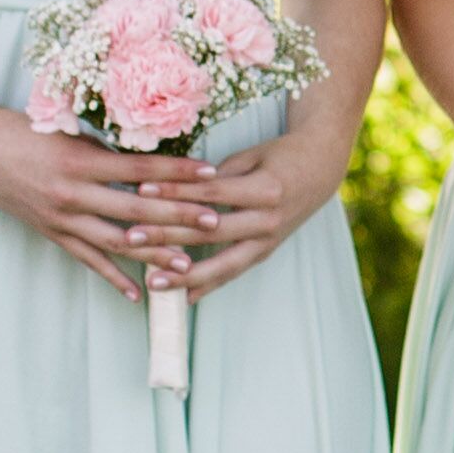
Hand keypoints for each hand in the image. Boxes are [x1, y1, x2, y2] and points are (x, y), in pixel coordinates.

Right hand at [0, 106, 223, 295]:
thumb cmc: (29, 133)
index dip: (178, 171)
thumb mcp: (72, 133)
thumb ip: (110, 151)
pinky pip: (88, 260)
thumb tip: (153, 163)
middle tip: (213, 221)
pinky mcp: (53, 235)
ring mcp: (63, 219)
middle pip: (135, 208)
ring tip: (186, 263)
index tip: (211, 173)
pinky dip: (113, 278)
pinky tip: (138, 293)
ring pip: (115, 242)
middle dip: (177, 216)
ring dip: (153, 253)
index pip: (141, 169)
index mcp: (82, 161)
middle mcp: (73, 193)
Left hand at [144, 128, 357, 301]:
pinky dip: (208, 286)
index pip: (210, 193)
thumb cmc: (282, 155)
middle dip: (168, 237)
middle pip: (210, 232)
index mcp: (265, 189)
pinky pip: (234, 272)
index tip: (139, 192)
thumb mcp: (250, 156)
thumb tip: (173, 189)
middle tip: (131, 239)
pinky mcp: (266, 251)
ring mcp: (269, 240)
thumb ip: (216, 176)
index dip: (174, 193)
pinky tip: (183, 298)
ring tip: (152, 283)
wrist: (322, 169)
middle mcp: (268, 220)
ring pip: (222, 264)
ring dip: (185, 275)